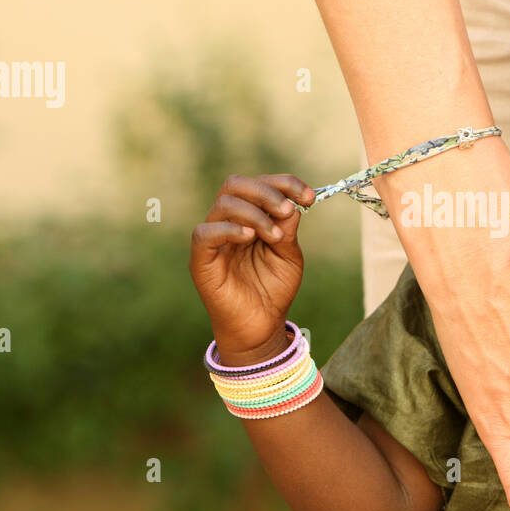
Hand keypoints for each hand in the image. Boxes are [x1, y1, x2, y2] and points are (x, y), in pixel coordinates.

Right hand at [188, 173, 315, 362]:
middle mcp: (229, 222)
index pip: (259, 184)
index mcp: (250, 217)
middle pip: (235, 185)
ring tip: (275, 236)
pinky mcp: (201, 260)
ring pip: (224, 204)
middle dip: (266, 191)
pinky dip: (229, 229)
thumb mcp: (289, 256)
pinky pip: (205, 233)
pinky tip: (250, 238)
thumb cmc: (273, 290)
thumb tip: (291, 204)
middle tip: (288, 209)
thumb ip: (288, 230)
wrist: (260, 327)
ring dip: (255, 213)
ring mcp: (213, 239)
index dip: (284, 183)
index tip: (308, 196)